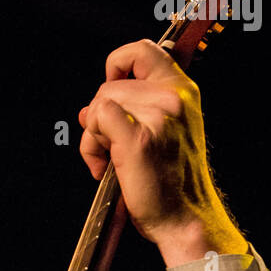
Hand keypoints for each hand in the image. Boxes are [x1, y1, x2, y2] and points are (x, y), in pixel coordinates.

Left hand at [77, 39, 247, 265]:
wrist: (183, 219)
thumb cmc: (170, 184)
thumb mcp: (161, 134)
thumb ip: (129, 113)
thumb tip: (87, 112)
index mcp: (183, 91)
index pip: (142, 50)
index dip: (117, 65)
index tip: (111, 95)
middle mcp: (174, 97)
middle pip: (109, 85)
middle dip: (99, 117)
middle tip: (109, 149)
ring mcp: (157, 116)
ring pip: (99, 103)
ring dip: (93, 136)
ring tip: (110, 163)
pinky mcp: (138, 139)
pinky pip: (97, 119)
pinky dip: (90, 145)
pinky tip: (103, 168)